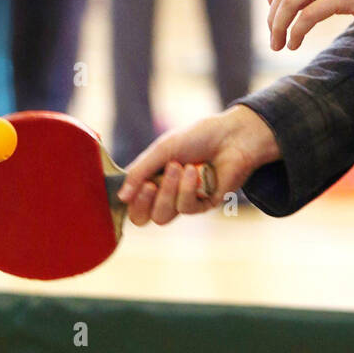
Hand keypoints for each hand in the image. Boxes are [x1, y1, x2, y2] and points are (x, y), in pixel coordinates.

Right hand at [116, 105, 280, 225]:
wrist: (231, 135)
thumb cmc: (197, 137)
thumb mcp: (162, 150)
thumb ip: (139, 171)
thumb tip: (121, 197)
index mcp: (152, 177)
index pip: (133, 202)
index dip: (130, 201)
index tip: (135, 185)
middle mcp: (166, 192)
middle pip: (144, 217)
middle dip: (144, 202)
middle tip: (149, 185)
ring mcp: (185, 200)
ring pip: (163, 215)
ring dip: (168, 191)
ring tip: (179, 167)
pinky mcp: (204, 204)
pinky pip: (186, 208)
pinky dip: (187, 189)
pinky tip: (194, 172)